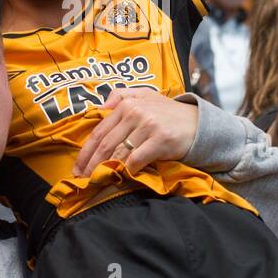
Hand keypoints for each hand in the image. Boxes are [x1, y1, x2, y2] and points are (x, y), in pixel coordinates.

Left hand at [73, 87, 197, 176]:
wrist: (199, 123)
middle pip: (105, 143)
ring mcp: (148, 125)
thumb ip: (122, 96)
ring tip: (97, 181)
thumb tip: (100, 106)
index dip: (85, 151)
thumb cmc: (169, 113)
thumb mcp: (146, 96)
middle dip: (91, 164)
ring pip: (119, 152)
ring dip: (106, 169)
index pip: (99, 131)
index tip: (78, 167)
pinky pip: (137, 159)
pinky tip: (124, 176)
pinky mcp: (160, 140)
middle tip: (82, 179)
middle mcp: (136, 112)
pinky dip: (128, 170)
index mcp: (127, 104)